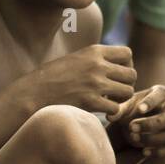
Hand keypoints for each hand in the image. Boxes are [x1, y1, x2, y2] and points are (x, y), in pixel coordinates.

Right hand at [21, 45, 137, 114]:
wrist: (32, 93)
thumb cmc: (51, 77)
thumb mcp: (74, 58)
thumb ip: (94, 59)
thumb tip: (114, 65)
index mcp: (93, 51)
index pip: (127, 53)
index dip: (127, 64)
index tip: (117, 74)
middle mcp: (97, 65)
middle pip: (132, 74)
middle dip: (126, 84)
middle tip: (114, 91)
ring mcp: (95, 84)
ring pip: (128, 91)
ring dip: (121, 99)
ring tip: (108, 101)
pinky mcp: (91, 102)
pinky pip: (116, 108)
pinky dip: (111, 112)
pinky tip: (101, 111)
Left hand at [108, 85, 164, 156]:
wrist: (134, 128)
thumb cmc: (130, 111)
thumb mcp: (123, 107)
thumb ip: (118, 109)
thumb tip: (110, 116)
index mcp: (161, 94)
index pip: (162, 94)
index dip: (152, 102)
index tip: (139, 109)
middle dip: (152, 124)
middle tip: (131, 127)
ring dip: (153, 139)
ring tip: (134, 138)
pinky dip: (159, 152)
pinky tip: (144, 152)